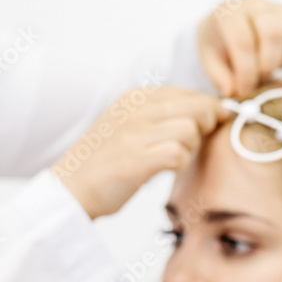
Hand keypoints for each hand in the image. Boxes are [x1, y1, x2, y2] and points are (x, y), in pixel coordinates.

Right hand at [53, 87, 230, 218]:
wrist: (70, 188)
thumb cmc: (106, 161)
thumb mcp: (129, 125)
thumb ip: (160, 115)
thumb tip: (206, 111)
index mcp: (134, 98)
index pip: (188, 93)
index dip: (206, 109)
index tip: (210, 124)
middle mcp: (135, 110)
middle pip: (197, 107)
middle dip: (206, 126)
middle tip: (194, 143)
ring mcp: (134, 133)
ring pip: (191, 130)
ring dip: (191, 148)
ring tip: (174, 159)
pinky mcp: (136, 159)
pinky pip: (178, 154)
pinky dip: (180, 164)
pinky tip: (167, 169)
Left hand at [197, 0, 281, 97]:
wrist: (229, 26)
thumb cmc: (219, 44)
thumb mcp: (210, 61)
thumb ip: (220, 77)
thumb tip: (234, 92)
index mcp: (228, 13)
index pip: (243, 41)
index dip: (247, 72)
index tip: (245, 90)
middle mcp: (254, 3)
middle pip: (273, 32)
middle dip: (268, 65)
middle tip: (260, 79)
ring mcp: (276, 6)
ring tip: (269, 65)